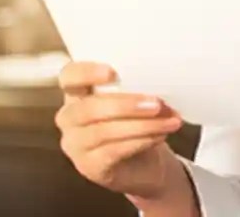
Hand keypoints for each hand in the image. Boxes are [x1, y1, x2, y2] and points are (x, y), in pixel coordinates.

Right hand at [55, 62, 185, 201]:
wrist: (145, 164)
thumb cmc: (136, 121)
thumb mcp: (134, 99)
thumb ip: (135, 87)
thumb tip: (157, 82)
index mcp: (78, 92)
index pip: (69, 76)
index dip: (85, 73)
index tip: (112, 72)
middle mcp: (70, 118)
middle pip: (87, 108)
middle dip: (125, 105)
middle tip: (157, 104)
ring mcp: (76, 145)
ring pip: (103, 132)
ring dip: (141, 125)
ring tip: (169, 121)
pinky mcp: (89, 166)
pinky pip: (113, 151)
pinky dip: (141, 141)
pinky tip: (160, 135)